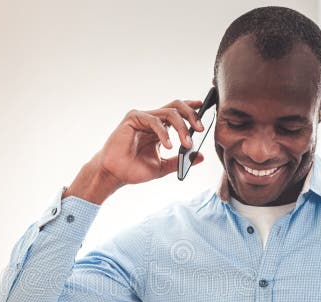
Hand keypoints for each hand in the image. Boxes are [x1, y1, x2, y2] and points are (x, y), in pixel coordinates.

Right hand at [64, 99, 206, 203]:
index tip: (206, 110)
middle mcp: (151, 119)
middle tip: (200, 129)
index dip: (192, 108)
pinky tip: (168, 145)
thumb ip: (180, 160)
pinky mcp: (133, 118)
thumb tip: (200, 156)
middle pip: (176, 107)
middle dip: (191, 116)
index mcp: (158, 128)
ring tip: (187, 143)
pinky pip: (154, 120)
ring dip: (182, 127)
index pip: (178, 112)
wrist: (114, 175)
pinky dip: (164, 133)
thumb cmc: (134, 170)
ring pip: (169, 112)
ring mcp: (142, 117)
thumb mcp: (162, 167)